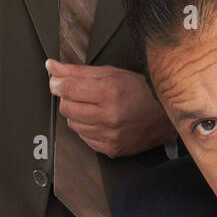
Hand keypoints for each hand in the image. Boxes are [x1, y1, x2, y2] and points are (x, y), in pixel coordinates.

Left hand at [46, 60, 175, 156]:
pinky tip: (97, 121)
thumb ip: (78, 71)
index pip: (69, 88)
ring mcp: (110, 135)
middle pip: (67, 109)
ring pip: (74, 125)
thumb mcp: (110, 73)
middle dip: (67, 99)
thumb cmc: (139, 91)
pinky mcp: (112, 149)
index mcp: (109, 92)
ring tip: (91, 107)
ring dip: (76, 115)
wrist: (164, 116)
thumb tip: (51, 67)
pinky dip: (86, 129)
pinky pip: (85, 139)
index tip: (56, 81)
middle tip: (76, 93)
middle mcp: (109, 116)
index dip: (57, 83)